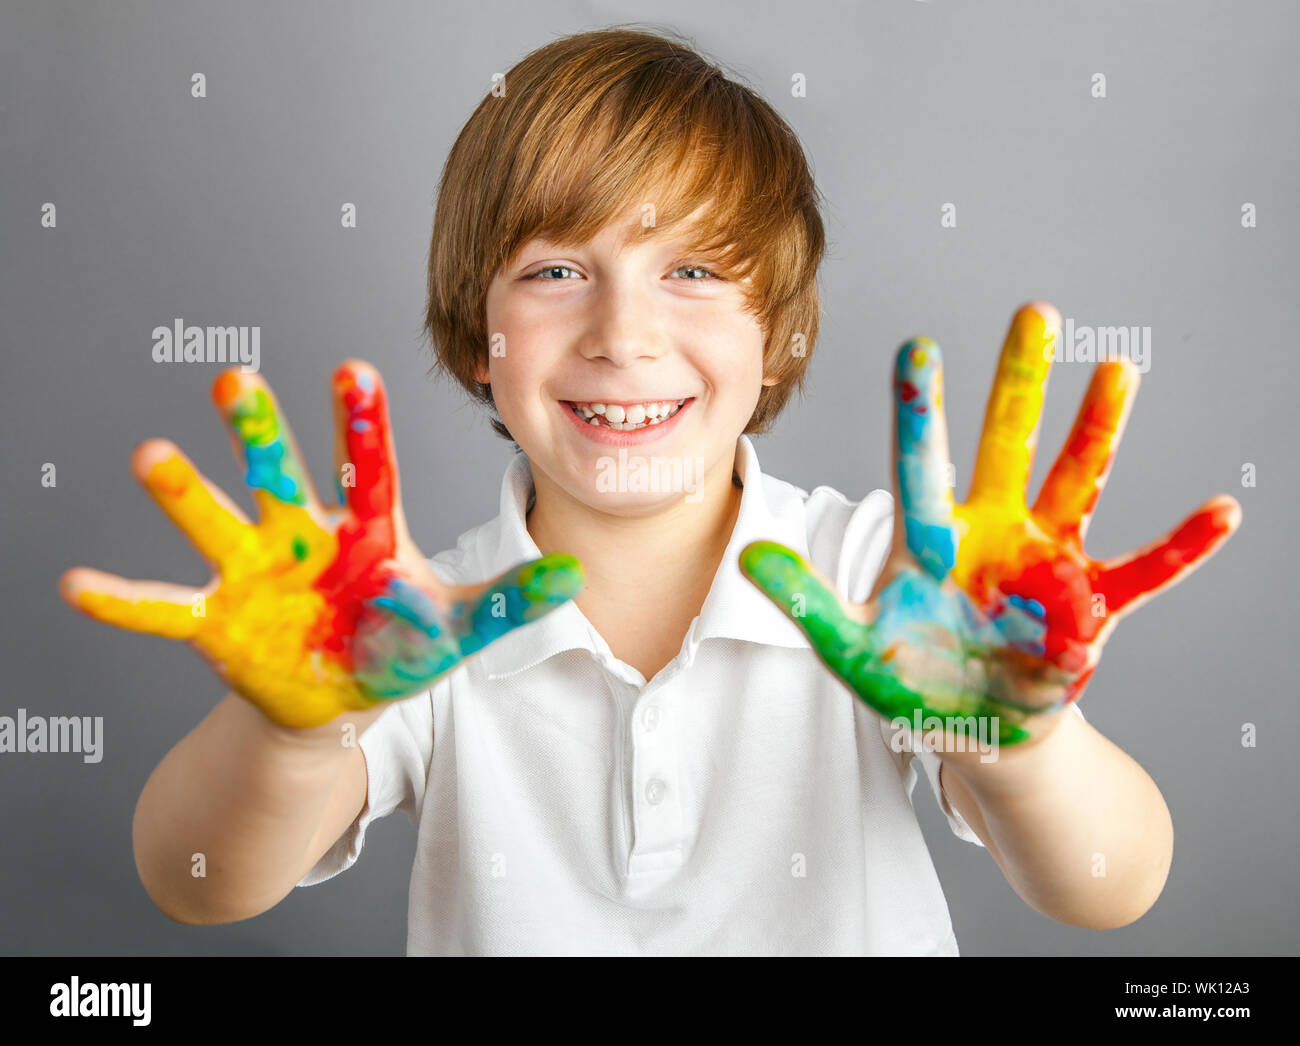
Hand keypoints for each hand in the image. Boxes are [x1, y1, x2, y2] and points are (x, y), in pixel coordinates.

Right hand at [60, 361, 583, 729]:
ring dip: (181, 494)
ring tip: (149, 455)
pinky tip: (78, 587)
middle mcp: (302, 537)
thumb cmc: (398, 642)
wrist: (343, 693)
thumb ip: (509, 599)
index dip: (358, 423)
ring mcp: (255, 575)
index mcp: (364, 530)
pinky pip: (163, 609)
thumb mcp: (457, 622)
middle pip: (277, 473)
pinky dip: (123, 603)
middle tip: (236, 380)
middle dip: (259, 431)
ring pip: (215, 524)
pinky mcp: (218, 622)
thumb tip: (575, 574)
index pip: (366, 468)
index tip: (351, 370)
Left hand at [740, 303, 1240, 748]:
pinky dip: (1182, 549)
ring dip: (1099, 432)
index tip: (918, 345)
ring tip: (1119, 370)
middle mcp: (992, 533)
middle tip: (1035, 312)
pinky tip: (1222, 511)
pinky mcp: (1090, 607)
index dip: (922, 410)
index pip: (922, 464)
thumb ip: (808, 601)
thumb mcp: (851, 645)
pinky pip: (1144, 573)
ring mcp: (1046, 563)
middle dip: (1020, 384)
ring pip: (1076, 484)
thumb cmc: (913, 676)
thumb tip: (748, 557)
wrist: (973, 725)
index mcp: (932, 539)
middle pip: (1007, 447)